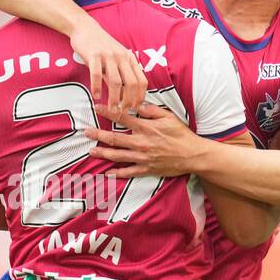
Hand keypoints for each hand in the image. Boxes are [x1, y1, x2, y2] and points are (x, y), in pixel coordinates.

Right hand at [69, 15, 147, 115]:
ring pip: (116, 81)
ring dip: (114, 98)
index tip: (135, 108)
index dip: (140, 96)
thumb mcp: (115, 59)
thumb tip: (124, 96)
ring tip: (111, 109)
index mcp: (130, 58)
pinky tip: (96, 96)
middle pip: (131, 83)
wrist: (85, 28)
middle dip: (128, 101)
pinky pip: (96, 74)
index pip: (141, 81)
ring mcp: (108, 55)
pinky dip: (96, 87)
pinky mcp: (94, 55)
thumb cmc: (101, 46)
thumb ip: (120, 74)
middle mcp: (122, 57)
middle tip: (122, 112)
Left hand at [85, 103, 206, 178]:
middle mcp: (141, 142)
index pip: (122, 117)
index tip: (97, 108)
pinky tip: (107, 173)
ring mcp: (142, 157)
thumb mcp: (169, 117)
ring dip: (103, 153)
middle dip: (98, 135)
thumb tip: (138, 105)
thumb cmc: (182, 135)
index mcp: (146, 127)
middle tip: (86, 132)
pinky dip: (117, 173)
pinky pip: (129, 172)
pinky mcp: (146, 169)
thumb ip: (152, 111)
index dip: (108, 112)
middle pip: (115, 138)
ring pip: (118, 155)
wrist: (193, 155)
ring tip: (92, 151)